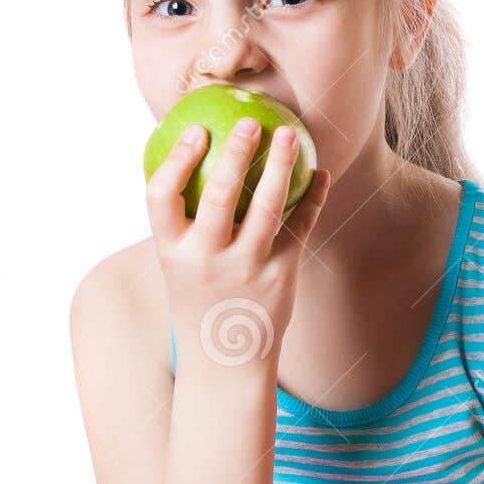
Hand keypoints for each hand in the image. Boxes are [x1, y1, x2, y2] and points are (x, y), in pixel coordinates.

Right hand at [147, 115, 330, 355]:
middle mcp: (206, 259)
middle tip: (250, 122)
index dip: (177, 161)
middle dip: (235, 154)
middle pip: (219, 195)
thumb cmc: (200, 297)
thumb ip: (185, 222)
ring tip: (290, 134)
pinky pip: (300, 227)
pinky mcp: (280, 276)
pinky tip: (323, 175)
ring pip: (267, 207)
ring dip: (282, 166)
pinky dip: (314, 197)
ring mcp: (245, 268)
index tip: (196, 131)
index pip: (161, 198)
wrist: (225, 361)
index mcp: (172, 252)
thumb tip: (196, 159)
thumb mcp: (180, 263)